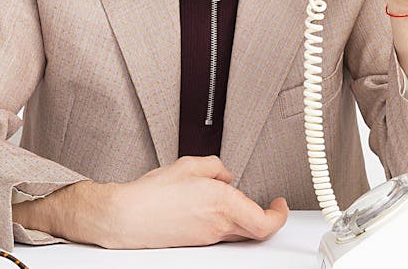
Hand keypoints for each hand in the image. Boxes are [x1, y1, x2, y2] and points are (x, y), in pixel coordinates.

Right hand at [100, 155, 288, 247]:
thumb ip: (216, 167)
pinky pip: (222, 233)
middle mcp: (219, 225)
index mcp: (223, 203)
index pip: (265, 221)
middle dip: (267, 217)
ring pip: (240, 232)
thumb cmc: (152, 194)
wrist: (128, 216)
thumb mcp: (189, 165)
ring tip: (235, 201)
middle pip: (257, 231)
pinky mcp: (197, 242)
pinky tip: (212, 208)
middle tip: (269, 206)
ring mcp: (208, 237)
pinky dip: (225, 221)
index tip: (280, 204)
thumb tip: (225, 175)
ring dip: (245, 218)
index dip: (279, 215)